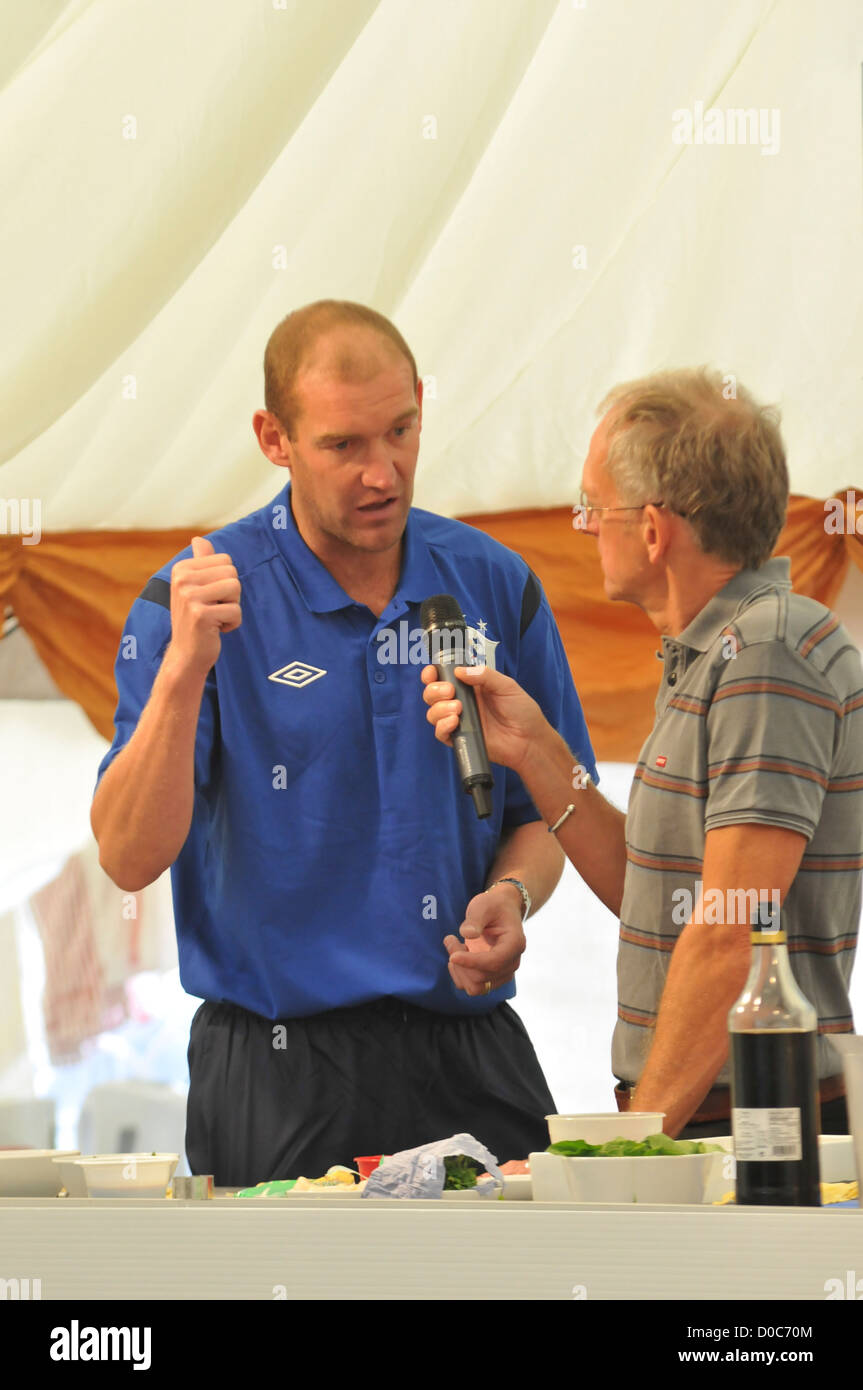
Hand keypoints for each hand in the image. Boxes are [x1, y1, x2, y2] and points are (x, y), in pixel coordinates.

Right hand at [167, 535, 241, 678]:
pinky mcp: (200, 615)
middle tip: (214, 608)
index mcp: (182, 569)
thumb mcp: (194, 587)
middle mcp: (182, 579)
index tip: (210, 596)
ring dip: (232, 607)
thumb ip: (199, 562)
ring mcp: (189, 597)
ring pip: (235, 588)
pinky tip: (216, 630)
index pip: (225, 560)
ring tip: (216, 617)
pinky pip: (235, 611)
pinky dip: (232, 624)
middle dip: (232, 594)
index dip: (226, 581)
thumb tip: (198, 539)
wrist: (186, 654)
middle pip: (232, 573)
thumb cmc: (196, 618)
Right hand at [421, 663, 546, 774]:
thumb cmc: (522, 711)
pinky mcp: (459, 738)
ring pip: (432, 713)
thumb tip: (459, 671)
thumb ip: (484, 675)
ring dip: (439, 708)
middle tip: (450, 691)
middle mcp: (460, 702)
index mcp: (469, 686)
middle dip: (434, 690)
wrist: (529, 739)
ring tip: (458, 709)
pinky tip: (455, 722)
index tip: (432, 672)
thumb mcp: (506, 685)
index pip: (443, 677)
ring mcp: (458, 721)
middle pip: (431, 694)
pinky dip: (442, 726)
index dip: (432, 674)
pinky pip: (440, 733)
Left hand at [443, 884, 526, 996]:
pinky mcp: (492, 978)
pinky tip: (458, 956)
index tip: (452, 956)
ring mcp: (503, 973)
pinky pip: (472, 987)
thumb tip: (467, 934)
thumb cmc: (493, 906)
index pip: (494, 962)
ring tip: (455, 947)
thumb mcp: (483, 905)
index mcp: (514, 944)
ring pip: (476, 987)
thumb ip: (475, 919)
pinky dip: (460, 974)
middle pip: (482, 977)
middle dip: (461, 961)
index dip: (472, 962)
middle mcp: (512, 962)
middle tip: (450, 939)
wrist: (502, 911)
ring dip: (459, 970)